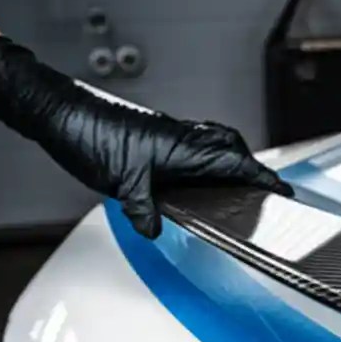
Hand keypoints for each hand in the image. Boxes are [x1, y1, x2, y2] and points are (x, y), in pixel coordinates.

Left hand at [0, 36, 290, 237]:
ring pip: (209, 142)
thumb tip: (155, 230)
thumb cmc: (88, 136)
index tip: (282, 189)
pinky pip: (188, 144)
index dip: (262, 177)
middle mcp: (180, 136)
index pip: (237, 162)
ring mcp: (165, 132)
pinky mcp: (150, 133)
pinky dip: (199, 158)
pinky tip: (186, 175)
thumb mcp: (121, 186)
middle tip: (260, 186)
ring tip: (229, 181)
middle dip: (249, 165)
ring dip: (224, 158)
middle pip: (230, 146)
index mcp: (184, 148)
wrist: (58, 111)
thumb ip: (145, 212)